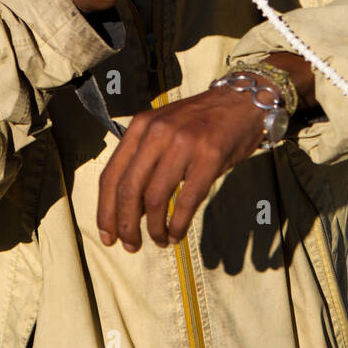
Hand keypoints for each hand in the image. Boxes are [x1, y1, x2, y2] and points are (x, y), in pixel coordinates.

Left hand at [96, 85, 271, 252]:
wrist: (242, 101)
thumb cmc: (201, 122)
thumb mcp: (164, 130)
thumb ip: (144, 160)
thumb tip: (128, 209)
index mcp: (140, 127)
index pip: (111, 175)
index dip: (105, 211)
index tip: (107, 236)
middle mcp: (157, 132)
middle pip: (128, 190)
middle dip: (126, 225)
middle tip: (130, 246)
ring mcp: (183, 143)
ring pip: (154, 198)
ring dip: (153, 228)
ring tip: (159, 241)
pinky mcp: (209, 156)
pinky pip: (186, 200)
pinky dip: (178, 224)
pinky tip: (177, 234)